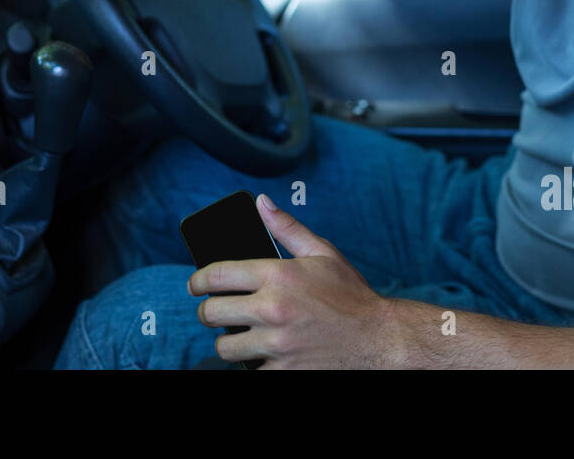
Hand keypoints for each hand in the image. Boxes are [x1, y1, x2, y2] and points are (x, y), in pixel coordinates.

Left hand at [187, 194, 397, 368]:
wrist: (378, 339)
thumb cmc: (350, 294)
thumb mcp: (322, 252)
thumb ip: (286, 228)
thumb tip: (261, 203)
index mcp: (277, 275)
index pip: (216, 275)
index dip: (197, 280)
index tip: (195, 285)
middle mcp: (272, 309)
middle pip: (210, 314)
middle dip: (209, 311)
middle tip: (216, 311)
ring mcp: (276, 344)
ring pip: (224, 347)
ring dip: (228, 341)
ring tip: (239, 334)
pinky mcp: (283, 371)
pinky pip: (249, 369)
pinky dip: (254, 362)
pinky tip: (265, 352)